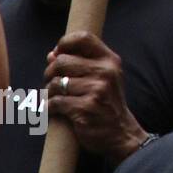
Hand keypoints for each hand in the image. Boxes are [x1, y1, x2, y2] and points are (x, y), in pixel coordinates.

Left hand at [44, 31, 146, 164]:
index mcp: (110, 61)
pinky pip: (55, 102)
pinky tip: (54, 110)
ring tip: (56, 98)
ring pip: (56, 83)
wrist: (122, 134)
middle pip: (61, 61)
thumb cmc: (107, 103)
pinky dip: (50, 107)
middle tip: (53, 83)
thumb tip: (51, 54)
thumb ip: (79, 63)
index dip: (64, 43)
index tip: (57, 53)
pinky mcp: (85, 108)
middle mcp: (105, 73)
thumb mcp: (101, 79)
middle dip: (50, 73)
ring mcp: (96, 90)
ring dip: (50, 92)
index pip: (83, 38)